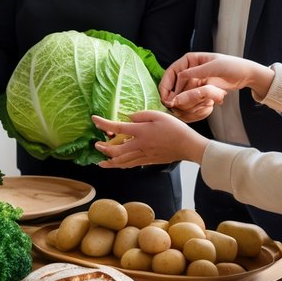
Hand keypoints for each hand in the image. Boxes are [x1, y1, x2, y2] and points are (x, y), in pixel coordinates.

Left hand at [91, 111, 208, 166]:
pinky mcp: (148, 161)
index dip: (103, 123)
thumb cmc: (174, 128)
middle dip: (103, 148)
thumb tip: (127, 117)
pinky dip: (122, 165)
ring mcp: (143, 155)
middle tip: (97, 145)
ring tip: (101, 162)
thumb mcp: (157, 115)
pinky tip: (118, 165)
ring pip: (122, 161)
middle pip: (115, 150)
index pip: (116, 127)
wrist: (187, 145)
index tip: (94, 119)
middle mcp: (139, 145)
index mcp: (140, 131)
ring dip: (110, 162)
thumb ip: (140, 115)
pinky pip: (131, 164)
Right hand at [159, 52, 274, 121]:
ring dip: (184, 99)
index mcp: (190, 60)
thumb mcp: (213, 67)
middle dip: (173, 94)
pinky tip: (198, 104)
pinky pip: (191, 95)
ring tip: (189, 105)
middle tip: (172, 105)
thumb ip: (196, 72)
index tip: (166, 96)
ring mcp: (195, 79)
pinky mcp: (201, 87)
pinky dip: (192, 101)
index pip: (172, 72)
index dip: (167, 84)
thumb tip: (179, 77)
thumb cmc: (232, 66)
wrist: (246, 74)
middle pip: (174, 83)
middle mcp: (190, 68)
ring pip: (182, 91)